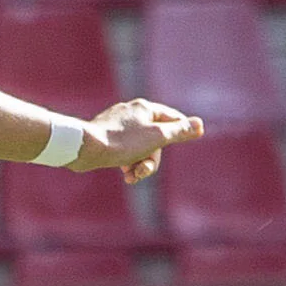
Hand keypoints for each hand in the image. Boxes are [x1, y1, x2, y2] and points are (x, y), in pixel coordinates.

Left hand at [75, 96, 203, 184]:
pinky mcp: (105, 136)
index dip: (180, 131)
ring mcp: (116, 124)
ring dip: (140, 164)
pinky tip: (125, 174)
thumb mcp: (157, 137)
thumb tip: (200, 124)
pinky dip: (127, 162)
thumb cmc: (122, 142)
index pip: (172, 118)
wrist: (85, 148)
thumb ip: (179, 131)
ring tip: (132, 177)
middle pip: (155, 138)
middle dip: (153, 158)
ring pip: (139, 146)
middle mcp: (130, 112)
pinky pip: (124, 150)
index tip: (188, 139)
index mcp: (144, 108)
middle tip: (143, 171)